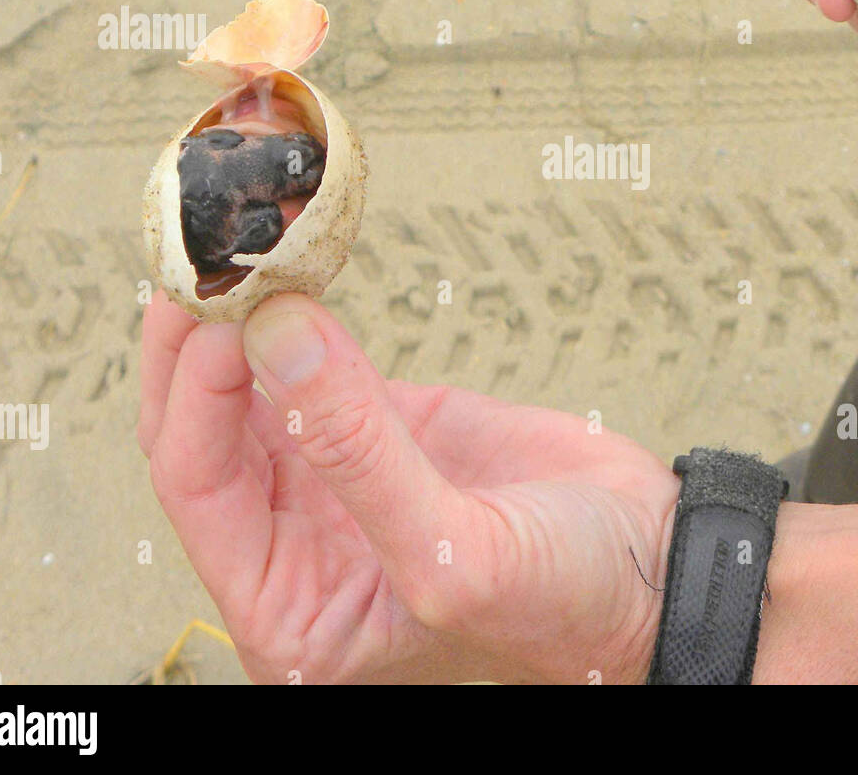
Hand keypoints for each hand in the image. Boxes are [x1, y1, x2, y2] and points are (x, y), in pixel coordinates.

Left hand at [138, 293, 677, 683]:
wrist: (660, 567)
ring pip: (251, 389)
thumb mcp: (457, 552)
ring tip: (240, 249)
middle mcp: (300, 546)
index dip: (197, 394)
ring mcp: (340, 478)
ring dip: (242, 319)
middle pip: (206, 431)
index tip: (219, 310)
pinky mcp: (386, 424)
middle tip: (204, 259)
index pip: (200, 487)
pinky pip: (319, 362)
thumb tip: (271, 337)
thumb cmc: (569, 607)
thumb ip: (357, 452)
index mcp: (294, 608)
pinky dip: (303, 314)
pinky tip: (292, 270)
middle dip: (197, 346)